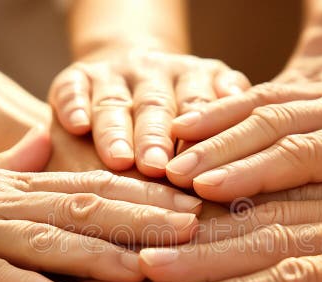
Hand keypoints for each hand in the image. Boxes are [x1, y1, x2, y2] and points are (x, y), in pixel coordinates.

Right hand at [0, 128, 201, 281]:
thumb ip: (15, 164)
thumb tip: (51, 138)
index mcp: (14, 188)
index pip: (90, 188)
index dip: (142, 197)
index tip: (188, 207)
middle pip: (80, 208)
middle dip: (138, 219)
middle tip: (189, 230)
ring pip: (42, 240)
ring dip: (96, 254)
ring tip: (144, 268)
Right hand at [49, 48, 248, 176]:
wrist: (127, 75)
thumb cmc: (177, 121)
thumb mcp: (211, 115)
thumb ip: (225, 132)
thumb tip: (249, 164)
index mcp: (196, 80)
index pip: (200, 107)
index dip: (199, 136)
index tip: (200, 169)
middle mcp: (156, 73)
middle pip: (157, 106)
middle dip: (156, 136)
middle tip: (159, 166)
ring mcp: (115, 74)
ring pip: (114, 101)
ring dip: (117, 130)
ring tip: (119, 159)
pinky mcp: (77, 77)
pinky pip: (72, 88)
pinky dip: (74, 104)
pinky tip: (75, 124)